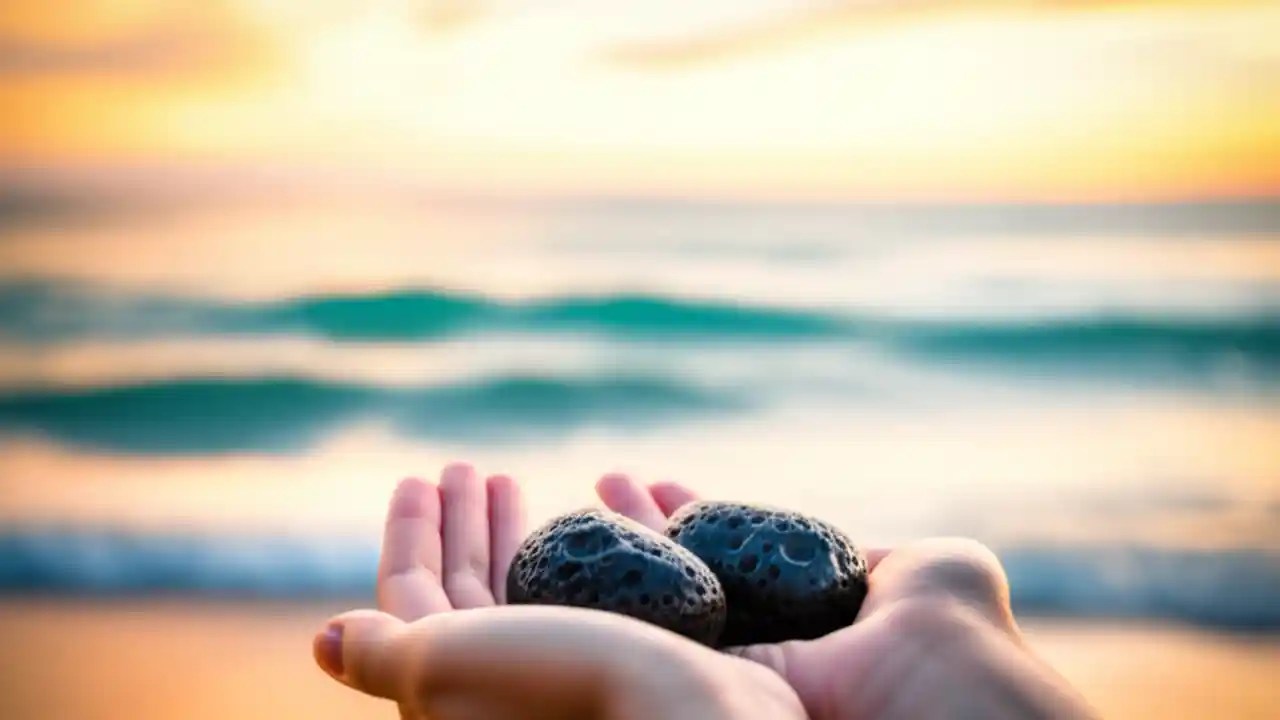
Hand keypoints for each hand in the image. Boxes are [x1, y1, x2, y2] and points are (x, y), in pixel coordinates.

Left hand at [311, 463, 806, 718]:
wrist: (695, 719)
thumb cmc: (560, 684)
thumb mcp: (444, 662)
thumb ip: (383, 650)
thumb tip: (322, 641)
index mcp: (455, 689)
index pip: (413, 600)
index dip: (410, 536)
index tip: (420, 476)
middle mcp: (509, 686)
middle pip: (470, 591)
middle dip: (463, 526)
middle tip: (471, 469)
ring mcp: (569, 675)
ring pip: (526, 592)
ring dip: (512, 531)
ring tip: (510, 481)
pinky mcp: (626, 661)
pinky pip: (583, 593)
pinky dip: (576, 547)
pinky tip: (584, 514)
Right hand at [596, 474, 1099, 719]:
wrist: (931, 680)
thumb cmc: (950, 630)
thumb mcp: (927, 572)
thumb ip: (879, 560)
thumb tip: (866, 554)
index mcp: (813, 615)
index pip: (741, 557)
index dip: (701, 517)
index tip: (659, 479)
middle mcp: (768, 641)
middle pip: (693, 572)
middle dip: (648, 525)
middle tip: (606, 478)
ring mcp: (736, 663)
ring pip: (665, 597)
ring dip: (625, 543)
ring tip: (597, 483)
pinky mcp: (710, 681)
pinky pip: (655, 631)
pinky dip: (616, 592)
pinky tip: (587, 539)